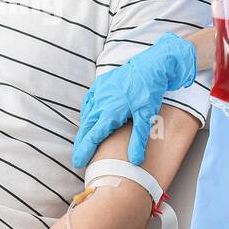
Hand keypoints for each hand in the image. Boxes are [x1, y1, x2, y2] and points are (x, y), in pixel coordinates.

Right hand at [72, 31, 197, 167]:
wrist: (151, 65)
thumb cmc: (149, 91)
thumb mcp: (146, 117)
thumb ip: (138, 140)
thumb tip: (136, 161)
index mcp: (110, 112)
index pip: (93, 136)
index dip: (85, 151)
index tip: (78, 163)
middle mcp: (101, 102)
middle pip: (87, 127)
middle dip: (81, 144)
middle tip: (76, 158)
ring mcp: (99, 92)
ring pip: (87, 114)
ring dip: (84, 129)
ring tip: (82, 141)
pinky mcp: (101, 84)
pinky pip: (89, 101)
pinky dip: (87, 111)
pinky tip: (87, 117)